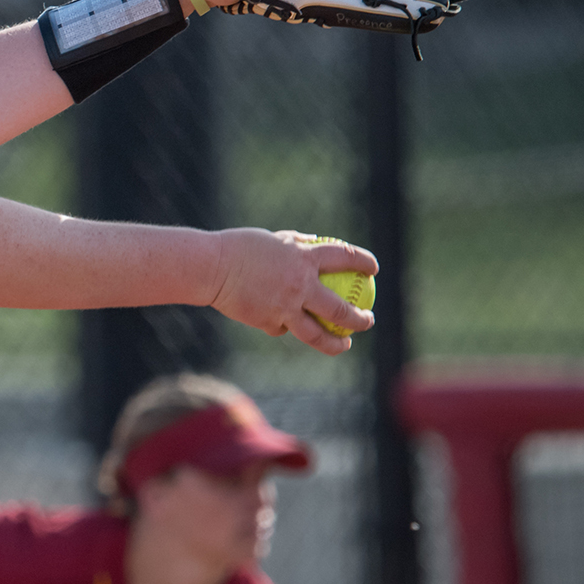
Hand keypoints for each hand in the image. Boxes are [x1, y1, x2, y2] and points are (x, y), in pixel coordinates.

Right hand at [210, 230, 378, 353]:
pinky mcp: (268, 322)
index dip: (363, 262)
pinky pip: (283, 327)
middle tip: (367, 320)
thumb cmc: (240, 247)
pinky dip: (285, 325)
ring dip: (336, 342)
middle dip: (360, 318)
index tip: (373, 269)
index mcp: (303, 258)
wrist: (211, 269)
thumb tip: (314, 244)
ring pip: (317, 334)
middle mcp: (299, 285)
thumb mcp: (273, 239)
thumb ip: (296, 244)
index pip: (344, 258)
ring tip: (344, 344)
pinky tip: (286, 325)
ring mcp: (285, 307)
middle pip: (340, 309)